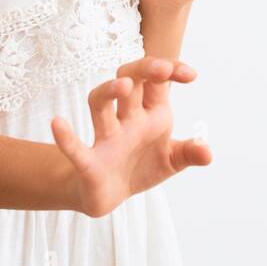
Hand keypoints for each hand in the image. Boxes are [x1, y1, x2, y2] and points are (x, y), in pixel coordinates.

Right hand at [51, 56, 212, 217]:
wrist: (111, 196)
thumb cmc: (141, 167)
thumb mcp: (172, 160)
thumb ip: (189, 152)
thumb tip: (208, 151)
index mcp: (150, 114)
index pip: (158, 81)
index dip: (173, 71)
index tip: (191, 75)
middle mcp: (126, 119)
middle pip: (128, 79)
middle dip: (142, 70)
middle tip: (160, 69)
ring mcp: (106, 137)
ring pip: (100, 103)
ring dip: (109, 91)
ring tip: (123, 87)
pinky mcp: (89, 161)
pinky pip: (75, 147)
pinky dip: (66, 137)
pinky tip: (58, 124)